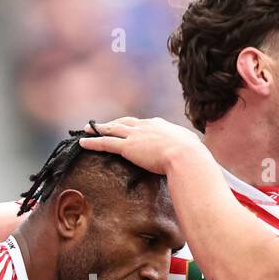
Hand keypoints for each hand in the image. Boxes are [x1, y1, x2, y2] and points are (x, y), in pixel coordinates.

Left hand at [78, 117, 209, 174]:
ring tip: (86, 129)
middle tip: (102, 125)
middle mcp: (146, 126)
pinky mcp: (127, 147)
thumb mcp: (192, 146)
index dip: (134, 126)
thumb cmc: (193, 156)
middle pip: (125, 122)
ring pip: (112, 129)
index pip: (144, 123)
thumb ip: (189, 146)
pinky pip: (105, 143)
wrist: (187, 157)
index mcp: (161, 125)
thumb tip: (196, 150)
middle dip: (113, 123)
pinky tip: (82, 143)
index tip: (129, 127)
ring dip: (98, 129)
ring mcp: (135, 136)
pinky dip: (92, 142)